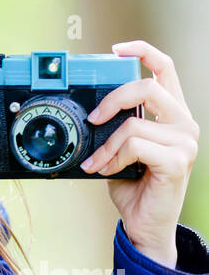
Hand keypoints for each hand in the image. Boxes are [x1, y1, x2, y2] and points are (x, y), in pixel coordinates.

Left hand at [79, 40, 199, 268]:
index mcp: (172, 114)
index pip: (165, 68)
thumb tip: (89, 108)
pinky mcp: (178, 161)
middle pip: (147, 86)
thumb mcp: (122, 146)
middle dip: (113, 99)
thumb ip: (117, 123)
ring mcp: (185, 142)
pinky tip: (109, 171)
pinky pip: (135, 145)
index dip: (142, 51)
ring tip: (99, 161)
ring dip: (107, 144)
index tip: (116, 49)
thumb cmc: (134, 185)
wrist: (144, 224)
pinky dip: (114, 157)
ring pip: (134, 123)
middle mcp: (184, 123)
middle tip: (94, 118)